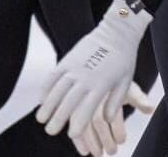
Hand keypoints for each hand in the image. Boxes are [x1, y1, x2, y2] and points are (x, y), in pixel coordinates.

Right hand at [36, 0, 152, 137]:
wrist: (116, 32)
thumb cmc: (124, 59)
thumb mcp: (126, 81)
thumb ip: (115, 101)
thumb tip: (108, 120)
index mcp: (102, 84)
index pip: (88, 107)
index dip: (79, 122)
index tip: (72, 135)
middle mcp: (86, 77)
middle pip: (69, 101)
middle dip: (59, 117)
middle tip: (51, 132)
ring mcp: (75, 67)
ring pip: (57, 89)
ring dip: (48, 105)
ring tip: (41, 119)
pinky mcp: (67, 59)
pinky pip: (53, 75)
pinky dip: (46, 87)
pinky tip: (41, 99)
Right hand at [70, 82, 155, 155]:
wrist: (97, 64)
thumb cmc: (115, 78)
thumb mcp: (128, 86)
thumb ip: (139, 99)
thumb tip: (152, 109)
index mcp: (108, 89)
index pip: (111, 113)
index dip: (117, 129)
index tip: (122, 140)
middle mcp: (92, 94)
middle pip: (97, 120)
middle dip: (104, 139)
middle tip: (112, 151)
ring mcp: (78, 99)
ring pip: (81, 123)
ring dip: (90, 142)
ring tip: (98, 153)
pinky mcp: (70, 106)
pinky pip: (71, 123)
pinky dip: (77, 139)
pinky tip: (84, 150)